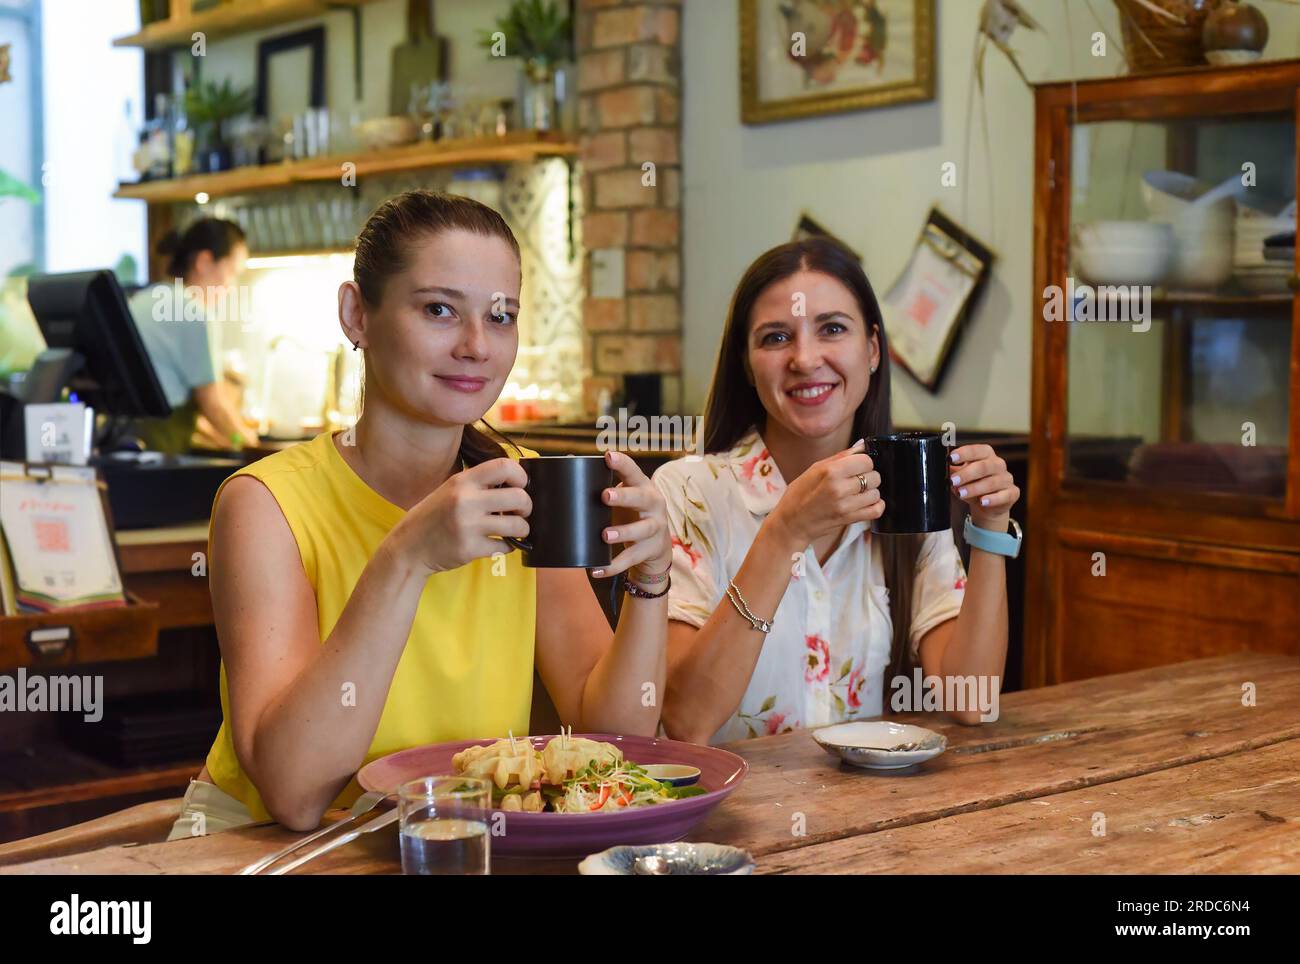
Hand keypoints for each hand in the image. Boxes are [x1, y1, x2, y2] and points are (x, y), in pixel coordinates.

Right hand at [385, 457, 530, 576]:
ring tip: (515, 530)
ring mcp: (468, 526)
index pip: (504, 466)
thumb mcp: (451, 490)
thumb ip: (479, 484)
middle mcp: (465, 500)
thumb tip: (518, 483)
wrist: (408, 546)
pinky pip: (505, 546)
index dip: (521, 475)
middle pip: (519, 497)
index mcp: (463, 481)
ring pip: (518, 525)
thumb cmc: (434, 516)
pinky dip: (508, 546)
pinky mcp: (469, 549)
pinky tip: (499, 544)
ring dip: (522, 529)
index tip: (521, 486)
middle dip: (527, 506)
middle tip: (521, 512)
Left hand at [593, 450, 670, 585]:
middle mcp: (654, 504)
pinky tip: (598, 569)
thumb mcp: (627, 496)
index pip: (634, 471)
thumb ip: (604, 484)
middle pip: (642, 498)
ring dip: (623, 532)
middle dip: (624, 496)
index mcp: (644, 486)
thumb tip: (568, 463)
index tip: (608, 456)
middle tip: (605, 495)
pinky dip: (614, 566)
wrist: (658, 545)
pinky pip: (631, 559)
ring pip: (641, 530)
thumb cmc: (633, 512)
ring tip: (605, 535)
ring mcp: (655, 528)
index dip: (622, 464)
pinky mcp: (650, 550)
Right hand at [769, 438, 883, 547]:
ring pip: (876, 493)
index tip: (857, 466)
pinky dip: (877, 506)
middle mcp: (839, 488)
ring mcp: (845, 506)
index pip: (866, 461)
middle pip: (874, 476)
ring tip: (858, 493)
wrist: (792, 523)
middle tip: (856, 480)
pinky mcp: (849, 519)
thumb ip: (840, 457)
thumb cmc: (799, 494)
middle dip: (868, 476)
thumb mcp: (814, 469)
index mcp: (830, 472)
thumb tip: (861, 446)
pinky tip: (867, 502)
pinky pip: (876, 511)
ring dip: (870, 492)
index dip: (864, 462)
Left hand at [949, 444, 1019, 530]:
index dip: (964, 453)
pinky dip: (993, 499)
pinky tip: (982, 501)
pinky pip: (1005, 495)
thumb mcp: (960, 476)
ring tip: (961, 493)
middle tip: (953, 481)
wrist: (986, 504)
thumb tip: (940, 466)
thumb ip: (952, 470)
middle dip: (966, 474)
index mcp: (986, 455)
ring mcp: (1007, 478)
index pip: (976, 450)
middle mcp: (998, 464)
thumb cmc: (972, 484)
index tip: (951, 458)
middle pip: (983, 466)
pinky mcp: (1012, 493)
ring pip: (992, 482)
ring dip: (975, 488)